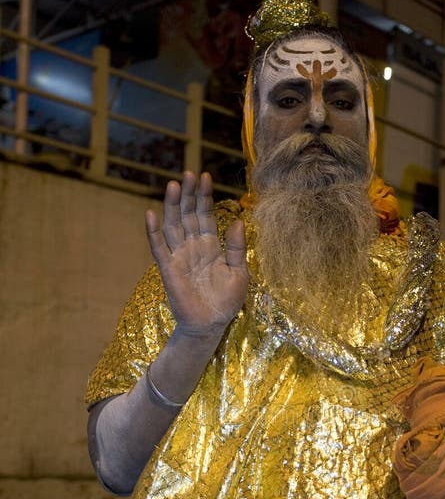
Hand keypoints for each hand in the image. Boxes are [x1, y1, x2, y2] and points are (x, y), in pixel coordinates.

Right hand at [146, 171, 247, 333]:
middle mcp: (193, 247)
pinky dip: (153, 231)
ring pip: (173, 225)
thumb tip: (238, 220)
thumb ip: (236, 247)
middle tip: (190, 173)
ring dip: (173, 206)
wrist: (211, 325)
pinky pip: (159, 247)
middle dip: (189, 194)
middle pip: (188, 215)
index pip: (206, 215)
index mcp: (211, 246)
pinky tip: (151, 214)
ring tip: (174, 185)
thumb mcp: (239, 273)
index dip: (205, 196)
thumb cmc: (226, 302)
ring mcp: (179, 256)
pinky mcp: (168, 269)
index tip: (206, 176)